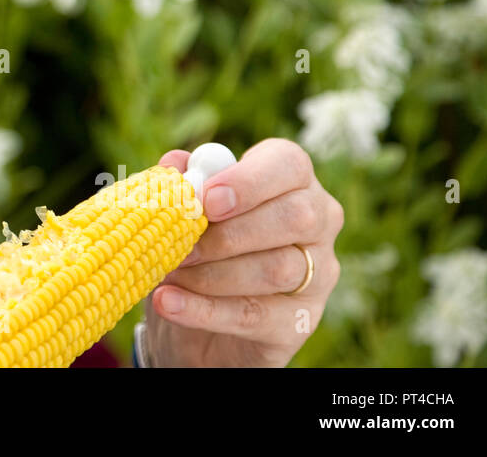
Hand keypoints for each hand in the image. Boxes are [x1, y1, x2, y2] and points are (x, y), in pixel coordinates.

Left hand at [143, 138, 343, 366]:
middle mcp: (318, 221)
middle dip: (230, 232)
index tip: (206, 200)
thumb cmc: (198, 243)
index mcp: (292, 179)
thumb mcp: (184, 210)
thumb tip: (175, 166)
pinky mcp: (300, 321)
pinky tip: (167, 302)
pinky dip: (204, 309)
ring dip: (212, 272)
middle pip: (294, 217)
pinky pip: (255, 315)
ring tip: (168, 272)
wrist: (196, 320)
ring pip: (277, 269)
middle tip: (181, 244)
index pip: (288, 165)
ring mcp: (317, 274)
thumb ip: (181, 184)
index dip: (247, 181)